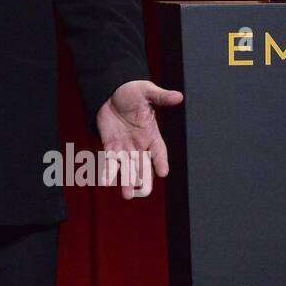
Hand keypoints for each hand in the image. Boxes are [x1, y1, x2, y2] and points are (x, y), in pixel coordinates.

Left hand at [95, 80, 183, 198]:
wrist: (110, 90)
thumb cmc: (131, 91)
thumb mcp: (147, 92)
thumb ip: (161, 97)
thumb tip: (179, 96)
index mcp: (151, 134)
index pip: (159, 151)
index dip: (161, 161)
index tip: (163, 172)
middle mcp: (139, 144)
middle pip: (143, 166)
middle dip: (144, 179)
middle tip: (144, 192)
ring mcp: (124, 148)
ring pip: (127, 168)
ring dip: (126, 181)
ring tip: (127, 195)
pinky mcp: (110, 147)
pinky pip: (109, 162)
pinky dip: (108, 172)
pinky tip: (106, 181)